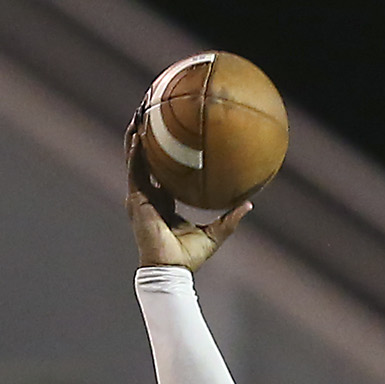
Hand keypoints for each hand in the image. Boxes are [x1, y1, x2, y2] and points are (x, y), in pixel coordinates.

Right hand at [125, 127, 250, 271]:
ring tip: (140, 114)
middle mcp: (150, 196)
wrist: (171, 268)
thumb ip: (230, 218)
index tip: (170, 137)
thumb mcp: (215, 233)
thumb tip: (249, 204)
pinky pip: (135, 170)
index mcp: (164, 202)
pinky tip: (139, 135)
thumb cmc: (190, 256)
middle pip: (145, 160)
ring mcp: (140, 196)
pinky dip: (135, 153)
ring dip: (135, 137)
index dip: (163, 156)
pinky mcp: (136, 199)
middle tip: (151, 114)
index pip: (161, 174)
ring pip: (135, 160)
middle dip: (146, 138)